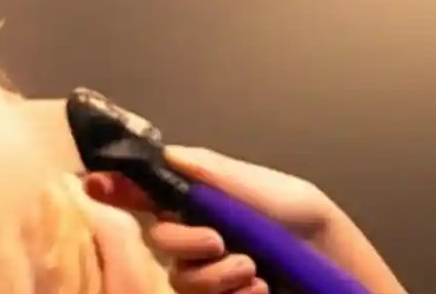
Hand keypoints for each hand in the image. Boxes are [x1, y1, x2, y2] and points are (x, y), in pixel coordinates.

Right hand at [85, 147, 405, 293]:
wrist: (341, 277)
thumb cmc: (307, 226)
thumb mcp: (263, 189)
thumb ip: (210, 173)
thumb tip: (162, 154)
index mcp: (203, 201)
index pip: (149, 192)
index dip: (118, 187)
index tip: (94, 182)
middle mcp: (198, 237)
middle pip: (157, 239)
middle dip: (183, 241)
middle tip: (216, 241)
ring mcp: (208, 275)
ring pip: (178, 277)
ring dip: (214, 275)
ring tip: (252, 273)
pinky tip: (257, 291)